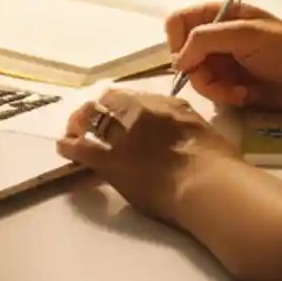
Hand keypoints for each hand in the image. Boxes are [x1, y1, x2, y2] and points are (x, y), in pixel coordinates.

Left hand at [56, 88, 238, 223]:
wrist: (206, 185)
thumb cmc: (218, 164)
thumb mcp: (203, 131)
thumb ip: (183, 124)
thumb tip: (175, 127)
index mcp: (168, 104)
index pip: (136, 96)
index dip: (122, 103)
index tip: (119, 110)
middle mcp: (141, 112)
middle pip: (110, 101)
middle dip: (99, 108)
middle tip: (90, 118)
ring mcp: (122, 134)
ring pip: (91, 118)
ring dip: (80, 123)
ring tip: (73, 131)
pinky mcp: (110, 160)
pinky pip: (80, 147)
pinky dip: (69, 145)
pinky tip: (64, 147)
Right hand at [166, 2, 281, 111]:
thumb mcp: (247, 35)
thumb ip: (207, 39)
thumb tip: (178, 60)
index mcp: (222, 14)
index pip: (179, 21)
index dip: (177, 41)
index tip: (188, 60)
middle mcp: (219, 36)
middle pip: (183, 54)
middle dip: (198, 71)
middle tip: (217, 80)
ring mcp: (225, 61)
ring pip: (196, 76)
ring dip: (214, 87)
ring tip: (239, 91)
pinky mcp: (232, 84)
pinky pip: (212, 92)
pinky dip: (225, 96)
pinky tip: (246, 95)